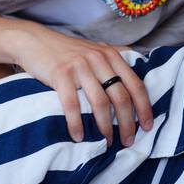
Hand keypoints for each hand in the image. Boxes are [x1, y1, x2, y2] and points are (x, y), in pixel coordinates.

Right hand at [11, 26, 153, 145]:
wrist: (35, 41)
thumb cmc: (68, 51)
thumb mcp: (96, 50)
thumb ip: (115, 60)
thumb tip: (140, 69)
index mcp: (112, 56)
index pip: (136, 84)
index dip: (145, 107)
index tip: (148, 126)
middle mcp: (99, 59)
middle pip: (121, 96)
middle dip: (128, 122)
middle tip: (128, 141)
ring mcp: (80, 66)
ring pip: (100, 102)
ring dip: (105, 127)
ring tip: (107, 142)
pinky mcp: (60, 74)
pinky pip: (72, 104)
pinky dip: (76, 124)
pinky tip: (78, 137)